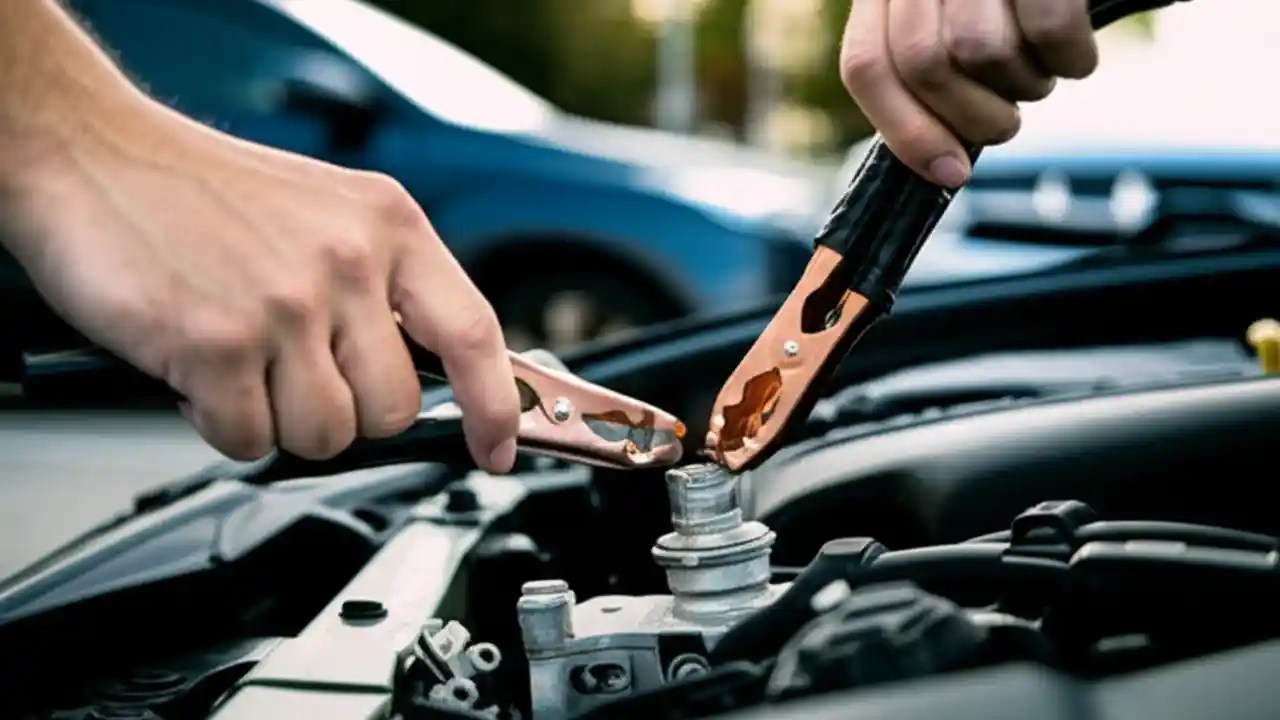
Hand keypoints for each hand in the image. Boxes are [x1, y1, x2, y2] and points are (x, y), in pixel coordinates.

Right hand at [2, 98, 519, 470]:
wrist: (96, 153)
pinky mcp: (217, 344)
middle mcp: (347, 262)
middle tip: (296, 371)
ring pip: (325, 434)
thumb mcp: (331, 212)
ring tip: (244, 362)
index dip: (495, 406)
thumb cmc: (209, 191)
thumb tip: (440, 371)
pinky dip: (222, 422)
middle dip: (347, 412)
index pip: (474, 333)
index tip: (499, 447)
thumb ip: (388, 284)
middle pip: (392, 409)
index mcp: (389, 226)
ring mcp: (284, 304)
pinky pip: (249, 440)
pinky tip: (202, 370)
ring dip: (280, 419)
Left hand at [839, 0, 1098, 187]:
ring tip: (1039, 73)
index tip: (949, 173)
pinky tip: (1075, 59)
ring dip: (1024, 86)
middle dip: (973, 118)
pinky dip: (1070, 59)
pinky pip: (1050, 27)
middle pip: (924, 65)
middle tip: (1006, 121)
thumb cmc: (1010, 6)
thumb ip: (928, 70)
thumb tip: (938, 162)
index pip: (867, 64)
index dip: (906, 131)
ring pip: (982, 50)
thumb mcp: (949, 19)